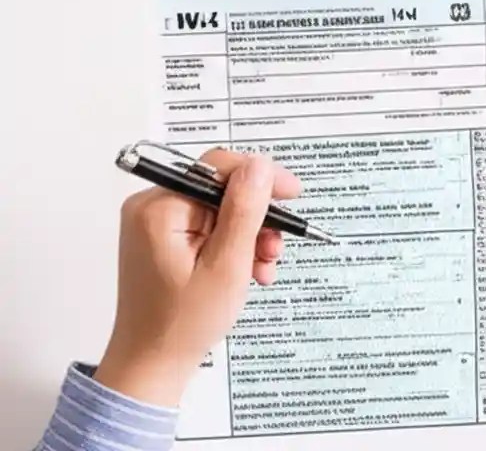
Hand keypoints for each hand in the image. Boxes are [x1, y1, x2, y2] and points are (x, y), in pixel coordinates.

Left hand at [94, 151, 300, 405]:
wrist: (152, 363)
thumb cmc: (183, 323)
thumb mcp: (226, 265)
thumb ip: (244, 210)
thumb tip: (260, 165)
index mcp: (159, 209)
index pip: (217, 168)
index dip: (260, 178)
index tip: (291, 194)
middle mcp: (151, 209)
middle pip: (220, 190)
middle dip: (256, 218)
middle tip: (275, 247)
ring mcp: (155, 224)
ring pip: (219, 210)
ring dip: (249, 235)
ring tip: (262, 266)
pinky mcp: (163, 239)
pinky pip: (208, 227)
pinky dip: (233, 245)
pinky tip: (248, 269)